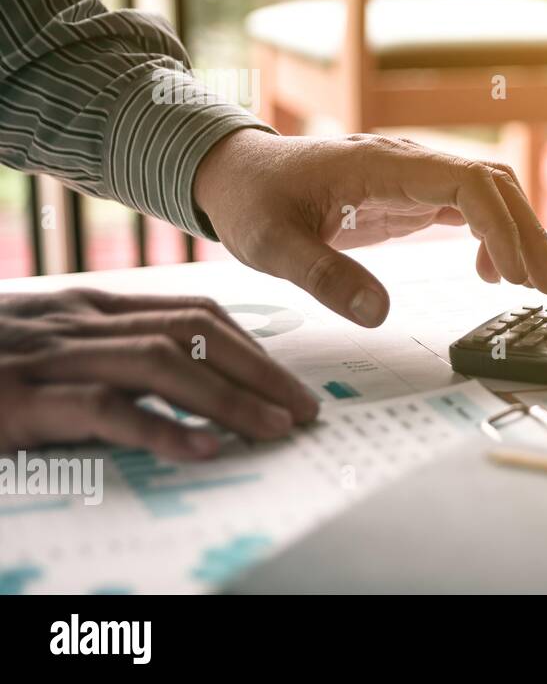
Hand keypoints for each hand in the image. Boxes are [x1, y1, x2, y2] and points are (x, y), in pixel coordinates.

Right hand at [0, 289, 318, 458]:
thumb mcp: (44, 346)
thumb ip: (102, 355)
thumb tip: (175, 392)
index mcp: (91, 307)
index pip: (194, 314)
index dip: (251, 347)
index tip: (289, 381)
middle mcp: (81, 321)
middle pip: (196, 335)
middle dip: (261, 373)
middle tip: (306, 410)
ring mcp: (52, 356)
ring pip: (166, 365)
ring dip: (231, 399)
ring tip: (275, 430)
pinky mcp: (22, 397)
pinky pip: (105, 409)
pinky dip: (160, 429)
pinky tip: (201, 451)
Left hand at [194, 130, 546, 326]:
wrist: (235, 173)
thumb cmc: (252, 200)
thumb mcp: (271, 245)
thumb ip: (323, 277)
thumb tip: (379, 315)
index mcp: (381, 165)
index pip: (467, 182)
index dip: (501, 227)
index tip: (515, 275)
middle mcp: (407, 162)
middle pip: (493, 184)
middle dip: (528, 232)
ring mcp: (413, 176)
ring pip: (489, 193)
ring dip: (518, 233)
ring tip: (531, 285)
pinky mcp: (410, 194)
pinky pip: (469, 206)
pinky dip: (493, 236)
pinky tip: (491, 272)